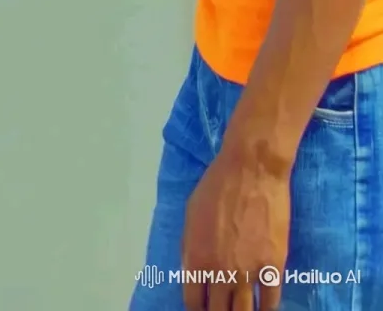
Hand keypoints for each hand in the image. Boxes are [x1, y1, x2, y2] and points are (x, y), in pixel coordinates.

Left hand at [181, 147, 289, 309]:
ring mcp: (249, 273)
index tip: (204, 309)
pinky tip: (263, 306)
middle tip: (222, 309)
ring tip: (241, 310)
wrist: (253, 169)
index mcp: (196, 260)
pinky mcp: (274, 267)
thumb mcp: (191, 215)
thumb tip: (194, 271)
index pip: (194, 304)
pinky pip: (270, 302)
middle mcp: (221, 273)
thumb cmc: (217, 185)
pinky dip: (266, 308)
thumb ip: (191, 248)